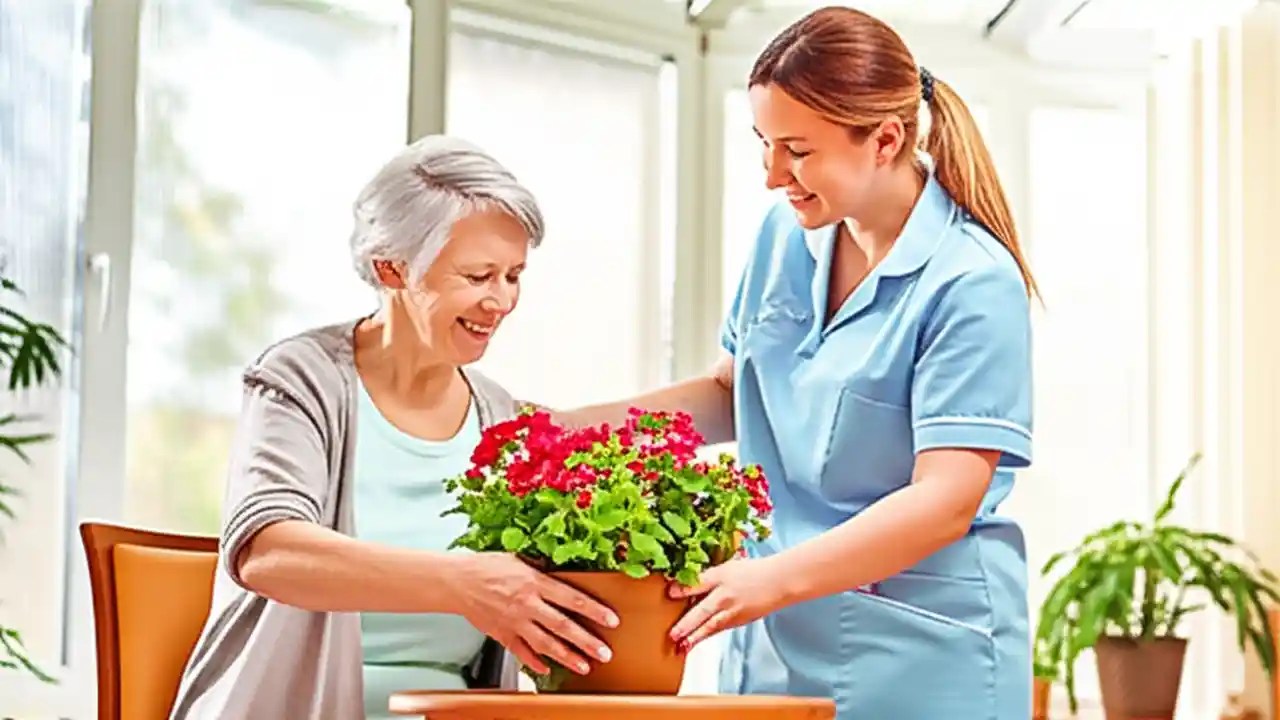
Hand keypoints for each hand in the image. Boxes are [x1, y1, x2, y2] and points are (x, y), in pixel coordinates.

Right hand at [450, 553, 617, 675]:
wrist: (458, 581)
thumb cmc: (487, 566)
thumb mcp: (519, 559)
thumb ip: (541, 569)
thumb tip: (561, 572)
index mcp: (534, 582)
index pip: (572, 598)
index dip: (594, 610)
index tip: (611, 619)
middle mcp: (527, 604)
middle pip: (562, 625)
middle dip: (586, 640)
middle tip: (604, 652)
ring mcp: (514, 622)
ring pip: (545, 643)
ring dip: (567, 656)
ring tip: (584, 666)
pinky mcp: (502, 634)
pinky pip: (522, 652)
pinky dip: (535, 662)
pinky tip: (547, 668)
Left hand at [667, 557, 788, 652]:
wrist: (778, 581)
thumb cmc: (752, 571)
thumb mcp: (726, 566)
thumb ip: (707, 576)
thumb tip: (686, 584)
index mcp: (721, 575)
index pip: (698, 582)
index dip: (682, 589)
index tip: (669, 593)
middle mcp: (725, 594)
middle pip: (703, 610)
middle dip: (686, 624)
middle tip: (672, 634)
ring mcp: (733, 610)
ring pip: (711, 626)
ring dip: (695, 637)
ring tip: (681, 645)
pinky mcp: (738, 620)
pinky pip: (719, 629)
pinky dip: (706, 636)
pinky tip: (695, 642)